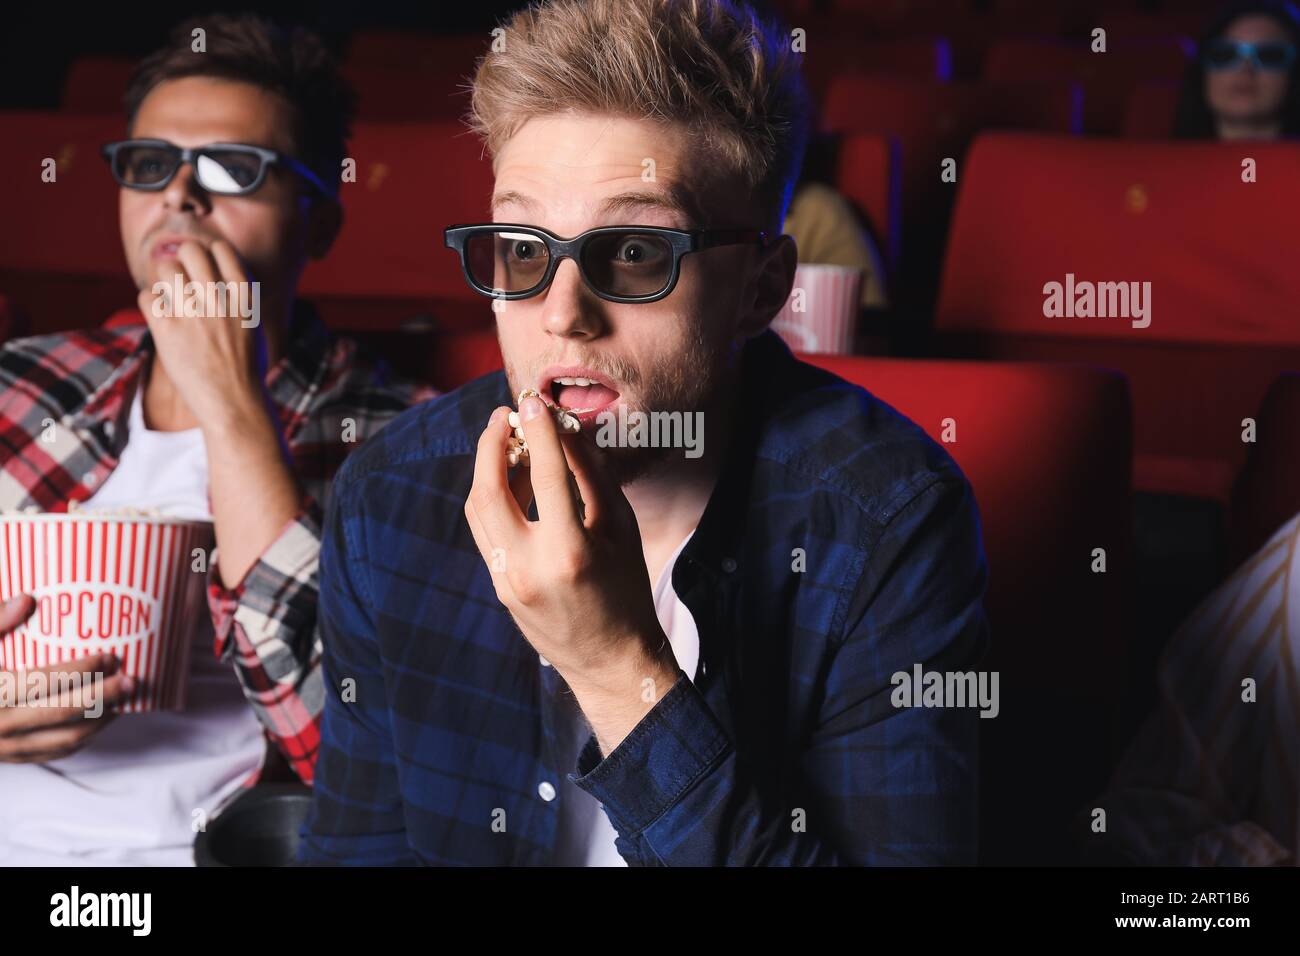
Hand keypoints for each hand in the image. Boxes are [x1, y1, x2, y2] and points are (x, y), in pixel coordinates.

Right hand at [0, 596, 133, 762]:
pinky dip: (83, 738)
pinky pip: (55, 753)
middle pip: (61, 713)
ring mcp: (6, 747)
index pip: (41, 682)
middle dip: (102, 698)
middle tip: (132, 681)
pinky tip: (102, 720)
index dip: (79, 670)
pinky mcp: (13, 757)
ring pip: (63, 740)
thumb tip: (28, 599)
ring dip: (99, 721)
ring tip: (126, 701)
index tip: (110, 657)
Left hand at [138, 239, 269, 433]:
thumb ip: (238, 298)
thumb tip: (219, 274)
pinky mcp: (168, 332)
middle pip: (191, 251)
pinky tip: (161, 316)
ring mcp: (193, 316)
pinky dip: (151, 303)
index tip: (205, 267)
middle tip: (182, 277)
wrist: (234, 404)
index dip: (210, 253)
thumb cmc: (246, 369)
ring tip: (169, 296)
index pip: (222, 250)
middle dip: (183, 259)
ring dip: (164, 278)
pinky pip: (147, 297)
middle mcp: (219, 301)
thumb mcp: (254, 326)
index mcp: (245, 298)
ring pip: (165, 269)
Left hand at [464, 396, 678, 750]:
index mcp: (570, 551)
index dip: (537, 430)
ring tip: (511, 444)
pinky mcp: (497, 587)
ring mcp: (505, 580)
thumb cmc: (627, 589)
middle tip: (506, 415)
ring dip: (488, 468)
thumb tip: (565, 427)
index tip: (533, 401)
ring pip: (478, 508)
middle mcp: (527, 566)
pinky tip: (512, 480)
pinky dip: (493, 497)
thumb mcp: (621, 527)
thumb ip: (591, 474)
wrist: (610, 661)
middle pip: (489, 488)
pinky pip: (485, 529)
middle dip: (491, 443)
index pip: (544, 474)